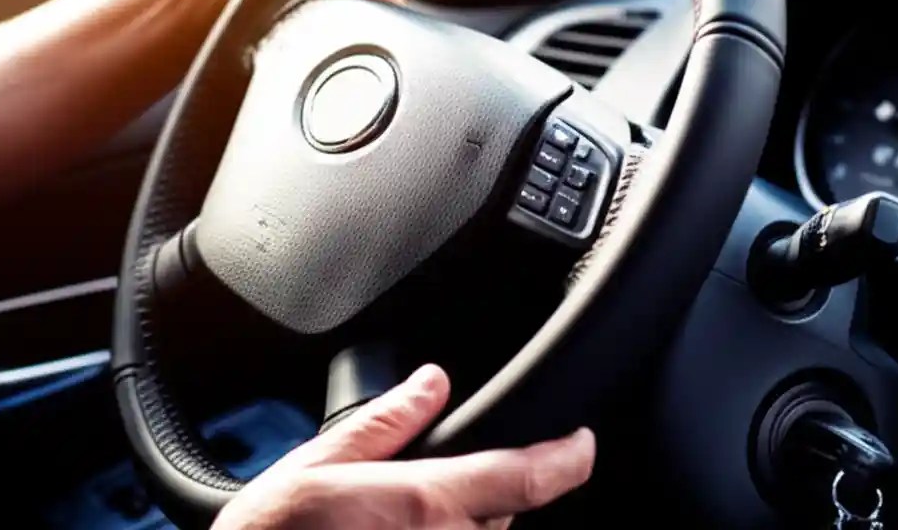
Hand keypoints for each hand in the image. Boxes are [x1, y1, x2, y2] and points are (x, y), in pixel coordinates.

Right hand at [212, 366, 595, 529]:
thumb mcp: (316, 468)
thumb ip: (385, 424)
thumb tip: (431, 383)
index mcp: (425, 504)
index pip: (528, 477)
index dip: (568, 458)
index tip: (581, 444)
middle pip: (503, 518)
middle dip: (479, 501)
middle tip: (419, 498)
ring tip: (392, 528)